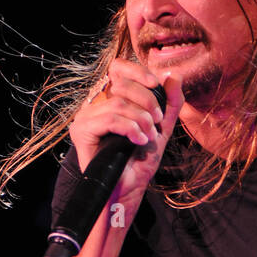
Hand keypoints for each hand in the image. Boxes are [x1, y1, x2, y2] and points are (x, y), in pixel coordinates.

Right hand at [69, 59, 184, 204]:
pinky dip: (130, 128)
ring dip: (141, 120)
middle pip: (121, 84)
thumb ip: (170, 103)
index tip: (156, 85)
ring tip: (148, 138)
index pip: (118, 68)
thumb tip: (175, 76)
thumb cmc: (141, 161)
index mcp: (111, 99)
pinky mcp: (81, 130)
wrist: (130, 188)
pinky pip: (110, 118)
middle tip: (156, 123)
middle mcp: (95, 105)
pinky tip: (138, 141)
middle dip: (147, 102)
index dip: (137, 71)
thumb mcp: (161, 128)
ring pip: (118, 102)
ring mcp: (86, 117)